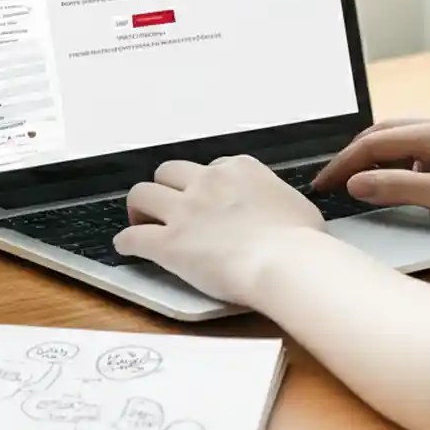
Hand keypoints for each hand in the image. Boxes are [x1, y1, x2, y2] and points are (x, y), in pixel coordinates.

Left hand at [113, 155, 324, 303]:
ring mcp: (184, 211)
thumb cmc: (302, 240)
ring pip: (142, 194)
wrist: (286, 262)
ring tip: (142, 223)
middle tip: (167, 208)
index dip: (204, 185)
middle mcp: (207, 181)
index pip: (210, 166)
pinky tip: (128, 248)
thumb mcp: (296, 204)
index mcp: (239, 169)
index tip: (206, 201)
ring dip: (140, 209)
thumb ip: (275, 201)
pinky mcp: (168, 243)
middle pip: (168, 172)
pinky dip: (127, 242)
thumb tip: (277, 213)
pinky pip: (133, 237)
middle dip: (165, 188)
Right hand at [312, 118, 429, 231]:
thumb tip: (356, 183)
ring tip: (362, 184)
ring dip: (378, 157)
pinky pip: (424, 148)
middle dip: (354, 155)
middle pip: (385, 132)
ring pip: (405, 138)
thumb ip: (399, 188)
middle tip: (332, 182)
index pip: (374, 142)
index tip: (321, 185)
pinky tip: (408, 184)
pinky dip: (403, 162)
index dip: (343, 164)